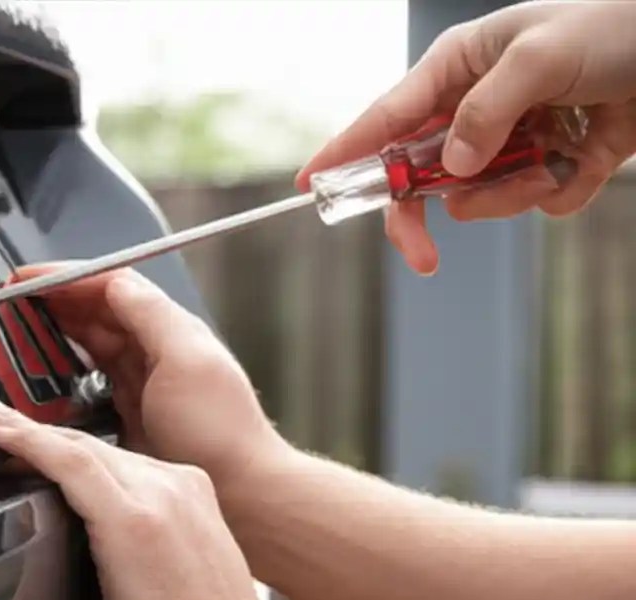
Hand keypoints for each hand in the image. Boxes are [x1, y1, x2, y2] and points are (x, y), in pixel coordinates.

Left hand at [0, 393, 287, 599]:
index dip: (65, 447)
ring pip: (76, 446)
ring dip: (23, 431)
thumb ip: (146, 546)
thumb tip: (108, 552)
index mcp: (189, 495)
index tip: (32, 445)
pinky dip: (27, 443)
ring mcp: (157, 496)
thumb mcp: (179, 574)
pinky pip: (67, 463)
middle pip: (92, 446)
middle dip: (39, 433)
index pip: (114, 458)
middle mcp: (176, 484)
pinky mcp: (133, 519)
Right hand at [14, 265, 287, 485]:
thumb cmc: (223, 431)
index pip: (107, 286)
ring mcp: (139, 385)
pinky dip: (56, 378)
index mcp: (167, 330)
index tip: (24, 280)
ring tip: (13, 340)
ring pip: (84, 347)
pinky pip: (83, 385)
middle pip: (90, 314)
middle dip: (47, 306)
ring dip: (48, 339)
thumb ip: (152, 316)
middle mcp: (152, 353)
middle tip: (6, 310)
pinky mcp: (127, 418)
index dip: (63, 279)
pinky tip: (37, 383)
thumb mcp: (189, 360)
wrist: (244, 493)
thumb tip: (115, 281)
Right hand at [297, 0, 635, 274]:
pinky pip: (534, 202)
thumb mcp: (540, 57)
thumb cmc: (615, 26)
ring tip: (552, 163)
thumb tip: (449, 168)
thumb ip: (485, 113)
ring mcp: (512, 140)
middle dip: (424, 214)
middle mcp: (475, 108)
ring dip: (511, 194)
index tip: (311, 185)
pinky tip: (589, 156)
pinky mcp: (553, 164)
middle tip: (423, 257)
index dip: (345, 153)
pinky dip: (560, 190)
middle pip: (418, 175)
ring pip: (477, 196)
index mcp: (457, 69)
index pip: (385, 118)